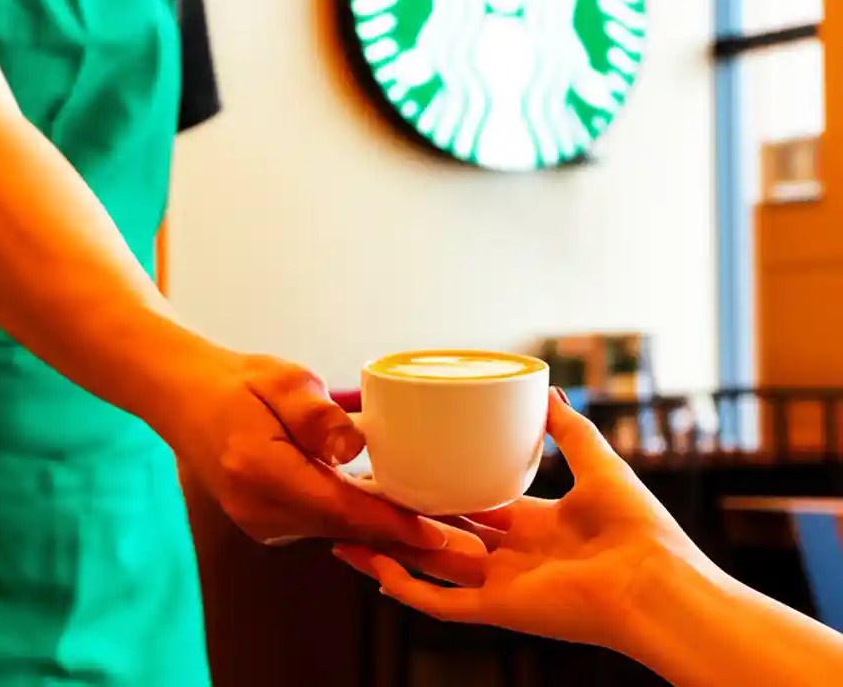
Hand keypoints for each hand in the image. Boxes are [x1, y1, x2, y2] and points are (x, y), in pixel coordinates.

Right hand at [166, 353, 446, 549]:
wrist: (185, 399)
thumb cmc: (236, 383)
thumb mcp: (279, 380)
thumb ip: (315, 414)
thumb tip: (352, 443)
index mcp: (262, 473)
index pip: (341, 508)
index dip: (395, 525)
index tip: (441, 535)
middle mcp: (261, 510)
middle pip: (349, 530)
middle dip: (409, 540)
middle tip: (469, 549)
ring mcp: (262, 523)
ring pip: (340, 532)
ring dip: (391, 536)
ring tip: (451, 539)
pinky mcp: (269, 524)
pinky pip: (325, 526)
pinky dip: (364, 525)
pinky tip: (404, 523)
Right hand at [332, 388, 713, 652]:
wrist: (657, 583)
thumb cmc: (642, 531)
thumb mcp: (599, 463)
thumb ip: (570, 430)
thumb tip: (548, 392)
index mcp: (536, 527)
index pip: (475, 506)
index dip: (439, 489)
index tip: (406, 467)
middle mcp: (513, 559)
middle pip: (443, 535)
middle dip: (403, 517)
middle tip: (365, 492)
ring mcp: (501, 587)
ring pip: (429, 567)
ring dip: (387, 551)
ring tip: (344, 530)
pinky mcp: (497, 611)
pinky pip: (439, 602)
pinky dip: (404, 587)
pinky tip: (372, 565)